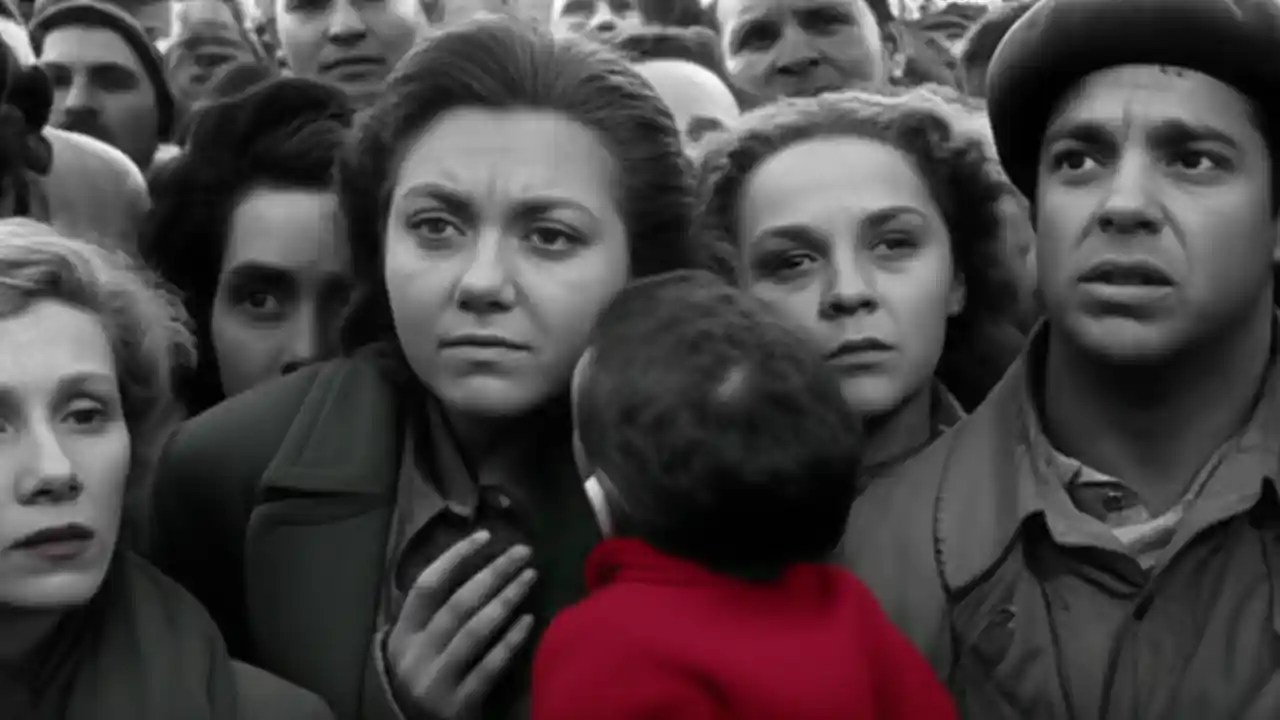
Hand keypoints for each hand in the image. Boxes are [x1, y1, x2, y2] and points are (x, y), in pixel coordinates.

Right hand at [386, 530, 537, 719]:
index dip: (455, 557)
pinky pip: (490, 666)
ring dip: (507, 599)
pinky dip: (511, 641)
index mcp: (402, 634)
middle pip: (458, 604)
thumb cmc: (425, 674)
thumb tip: (473, 560)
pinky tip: (530, 620)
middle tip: (524, 552)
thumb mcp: (417, 642)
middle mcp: (415, 655)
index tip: (486, 535)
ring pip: (475, 631)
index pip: (427, 585)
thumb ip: (434, 610)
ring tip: (531, 577)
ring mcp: (436, 681)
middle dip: (494, 573)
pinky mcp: (459, 705)